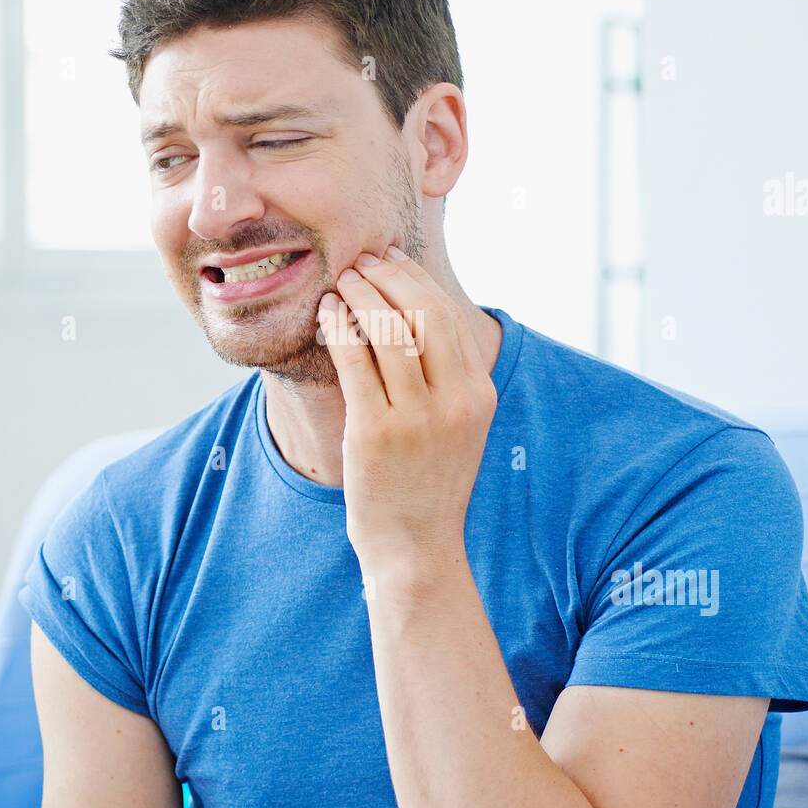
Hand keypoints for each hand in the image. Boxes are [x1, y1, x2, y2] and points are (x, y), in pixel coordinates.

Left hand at [317, 245, 496, 571]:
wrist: (416, 547)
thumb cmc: (429, 482)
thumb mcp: (459, 426)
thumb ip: (449, 376)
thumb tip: (417, 313)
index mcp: (480, 394)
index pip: (449, 316)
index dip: (416, 279)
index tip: (391, 261)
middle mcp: (456, 402)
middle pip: (423, 313)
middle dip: (389, 277)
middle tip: (362, 262)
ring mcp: (417, 418)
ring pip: (388, 331)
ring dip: (361, 296)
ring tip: (342, 282)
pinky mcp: (375, 432)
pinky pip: (354, 361)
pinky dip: (339, 328)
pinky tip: (327, 314)